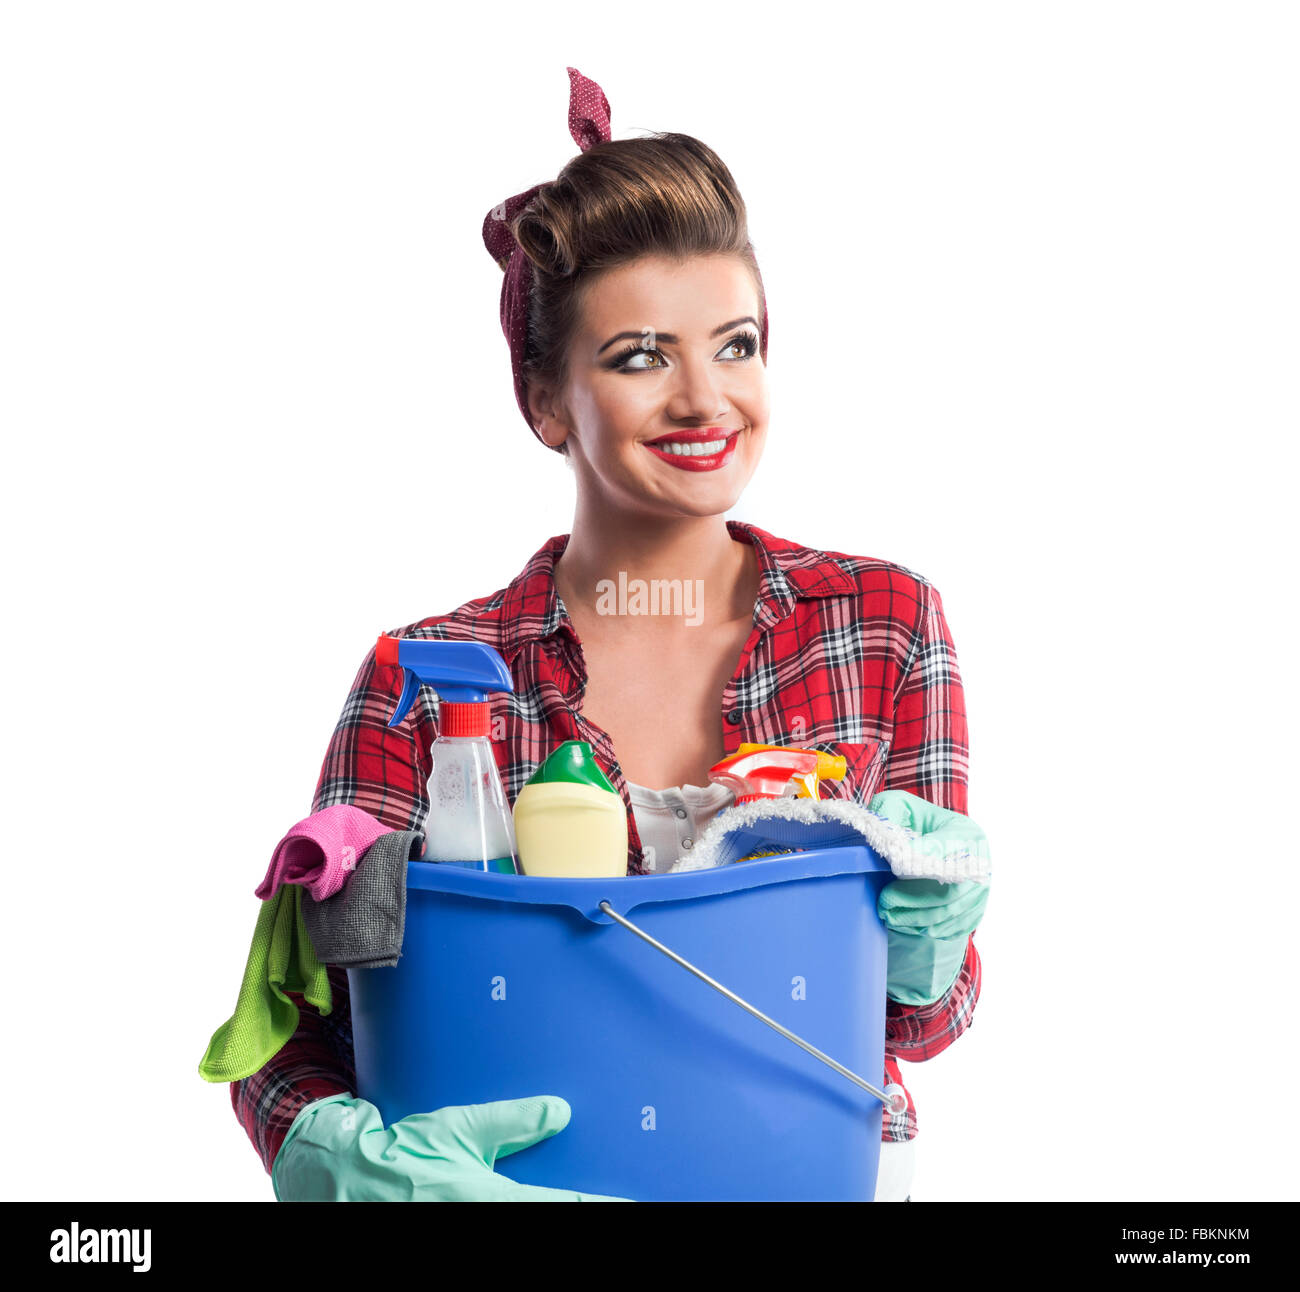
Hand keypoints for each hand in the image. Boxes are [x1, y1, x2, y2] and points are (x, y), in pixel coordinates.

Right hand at [272, 1093, 631, 1201]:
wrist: (340, 1181)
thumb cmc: (397, 1153)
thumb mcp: (455, 1128)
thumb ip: (510, 1121)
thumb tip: (558, 1112)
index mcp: (486, 1199)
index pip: (563, 1207)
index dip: (602, 1205)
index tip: (636, 1201)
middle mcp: (479, 1220)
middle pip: (550, 1220)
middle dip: (584, 1210)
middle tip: (622, 1199)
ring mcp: (461, 1235)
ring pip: (526, 1225)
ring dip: (558, 1209)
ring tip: (586, 1198)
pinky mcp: (451, 1240)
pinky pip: (496, 1227)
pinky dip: (525, 1209)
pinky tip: (545, 1199)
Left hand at [869, 791, 989, 1005]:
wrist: (936, 842)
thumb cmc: (917, 824)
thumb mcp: (902, 807)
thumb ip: (892, 812)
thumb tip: (887, 837)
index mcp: (966, 833)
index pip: (949, 848)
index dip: (923, 859)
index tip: (896, 869)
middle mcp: (981, 863)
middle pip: (952, 888)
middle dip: (915, 898)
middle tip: (884, 901)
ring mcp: (981, 890)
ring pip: (951, 912)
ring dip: (917, 918)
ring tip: (888, 915)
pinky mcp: (975, 911)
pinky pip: (955, 928)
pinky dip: (929, 929)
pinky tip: (906, 925)